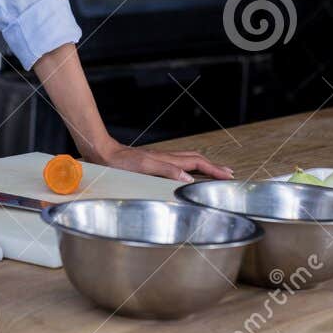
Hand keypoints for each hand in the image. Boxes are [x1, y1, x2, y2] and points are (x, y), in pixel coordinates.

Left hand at [93, 141, 233, 183]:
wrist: (104, 154)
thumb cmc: (121, 162)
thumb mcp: (143, 167)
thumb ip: (166, 170)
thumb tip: (188, 177)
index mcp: (167, 159)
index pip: (197, 162)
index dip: (213, 169)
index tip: (228, 175)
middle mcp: (166, 157)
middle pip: (196, 158)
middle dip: (213, 166)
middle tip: (228, 173)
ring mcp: (160, 159)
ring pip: (187, 159)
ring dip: (203, 165)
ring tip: (214, 170)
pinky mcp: (152, 162)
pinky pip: (177, 163)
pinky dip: (189, 167)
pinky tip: (186, 171)